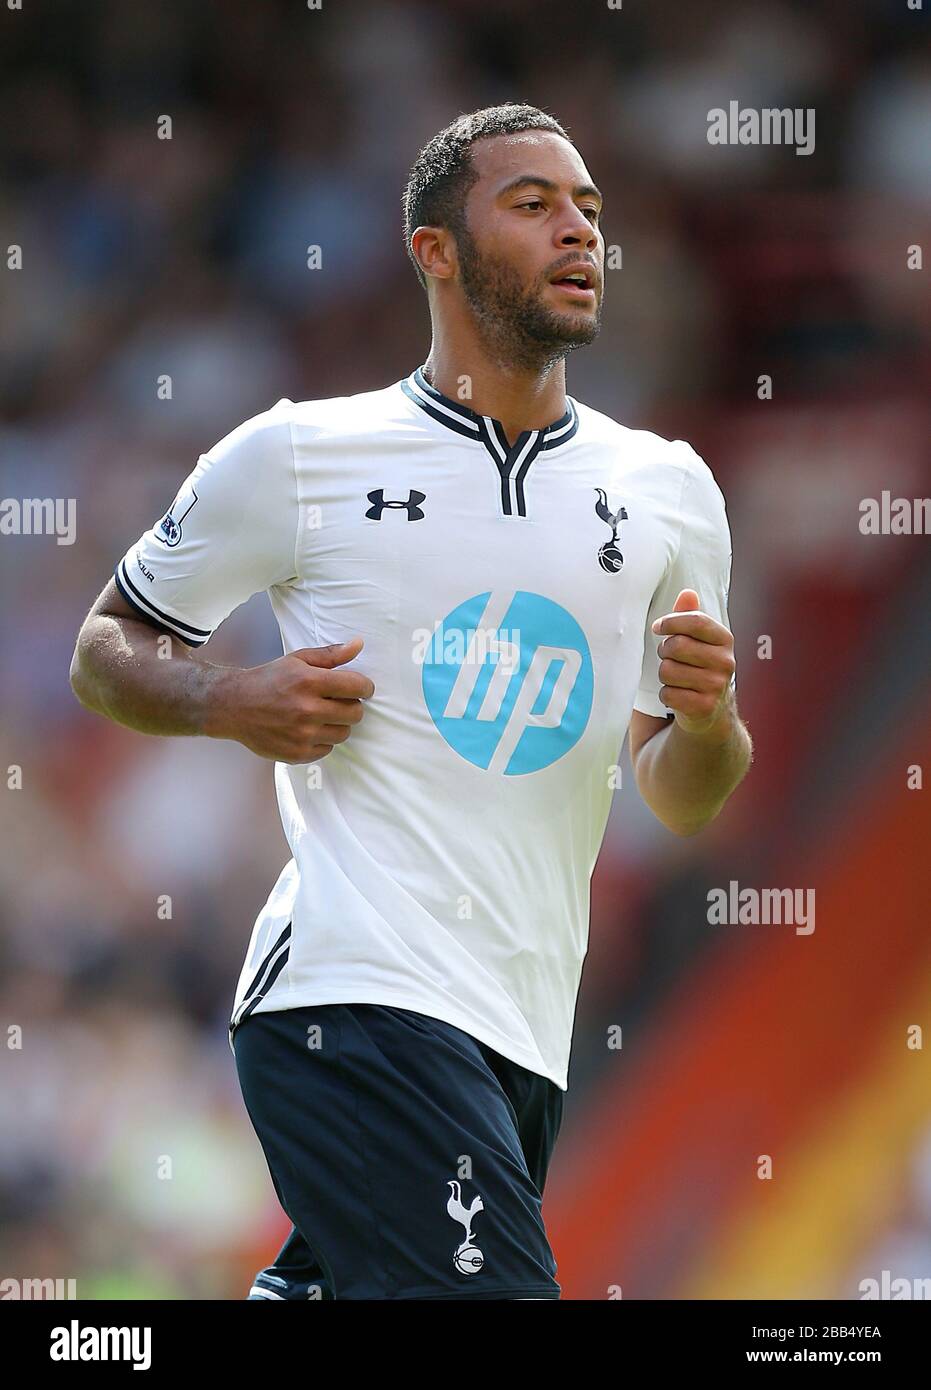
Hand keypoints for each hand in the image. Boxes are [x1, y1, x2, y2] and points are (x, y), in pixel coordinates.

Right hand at [205, 635, 374, 762]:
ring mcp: (302, 735)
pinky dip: (322, 740)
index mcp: (308, 681)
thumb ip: (331, 655)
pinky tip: (308, 729)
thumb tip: (359, 644)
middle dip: (351, 705)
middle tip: (337, 701)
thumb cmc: (269, 680)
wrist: (234, 706)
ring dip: (337, 724)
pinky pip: (328, 749)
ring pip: (344, 733)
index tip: (361, 688)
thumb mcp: (298, 660)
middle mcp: (306, 709)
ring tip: (320, 715)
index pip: (357, 687)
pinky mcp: (297, 754)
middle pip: (355, 713)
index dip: (365, 687)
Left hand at [651, 590, 735, 735]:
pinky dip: (666, 694)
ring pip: (668, 671)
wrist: (713, 709)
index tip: (659, 627)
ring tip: (676, 677)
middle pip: (678, 645)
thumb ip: (690, 616)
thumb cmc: (700, 668)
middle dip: (664, 650)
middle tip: (669, 656)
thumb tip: (687, 593)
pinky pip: (668, 694)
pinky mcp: (704, 706)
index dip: (671, 621)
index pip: (696, 621)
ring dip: (664, 674)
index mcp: (724, 640)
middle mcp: (725, 662)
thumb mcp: (699, 640)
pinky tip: (678, 694)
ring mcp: (716, 685)